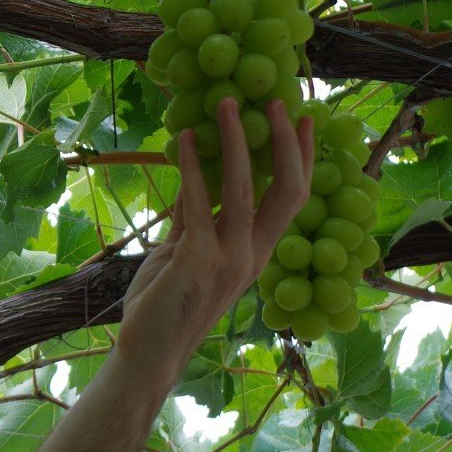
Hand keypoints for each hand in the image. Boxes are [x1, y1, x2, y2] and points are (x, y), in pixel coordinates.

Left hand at [114, 98, 314, 366]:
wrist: (147, 351)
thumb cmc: (164, 304)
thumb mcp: (184, 254)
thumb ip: (194, 221)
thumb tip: (195, 182)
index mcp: (256, 254)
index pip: (293, 200)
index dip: (302, 159)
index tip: (303, 120)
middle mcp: (252, 256)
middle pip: (286, 191)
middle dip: (282, 142)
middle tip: (273, 100)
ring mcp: (228, 259)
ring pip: (243, 188)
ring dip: (234, 140)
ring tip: (225, 103)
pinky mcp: (196, 260)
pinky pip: (197, 202)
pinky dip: (190, 166)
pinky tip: (183, 139)